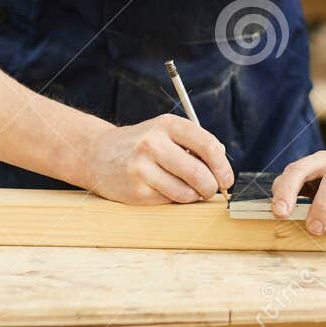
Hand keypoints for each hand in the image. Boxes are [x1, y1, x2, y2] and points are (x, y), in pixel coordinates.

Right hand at [84, 115, 233, 205]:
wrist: (98, 154)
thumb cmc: (142, 144)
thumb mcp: (166, 132)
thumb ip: (195, 143)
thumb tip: (222, 162)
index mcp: (167, 125)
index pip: (206, 145)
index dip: (223, 166)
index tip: (227, 179)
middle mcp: (153, 144)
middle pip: (198, 173)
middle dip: (211, 187)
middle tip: (211, 190)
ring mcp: (142, 168)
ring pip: (185, 193)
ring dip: (193, 196)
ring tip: (188, 189)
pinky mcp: (135, 191)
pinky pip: (168, 201)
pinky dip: (174, 200)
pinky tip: (165, 189)